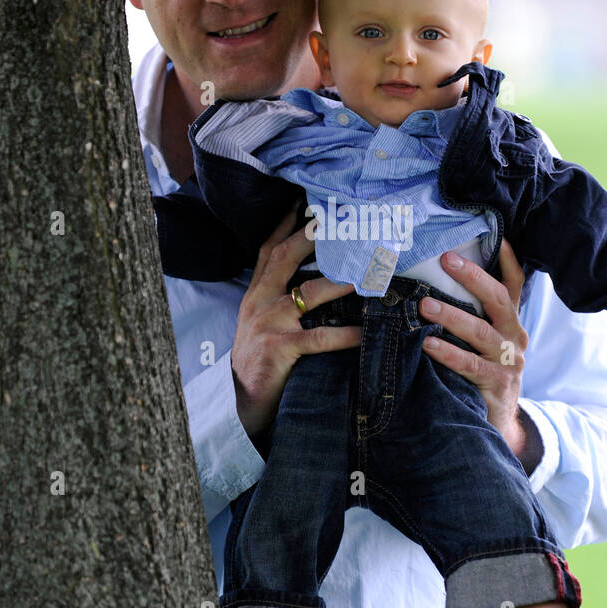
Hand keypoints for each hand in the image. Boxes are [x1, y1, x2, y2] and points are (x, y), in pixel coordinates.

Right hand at [231, 204, 361, 438]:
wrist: (240, 405)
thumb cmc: (260, 363)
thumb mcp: (263, 324)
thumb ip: (282, 300)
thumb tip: (319, 278)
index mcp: (256, 294)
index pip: (269, 250)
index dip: (285, 225)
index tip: (303, 202)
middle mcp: (259, 303)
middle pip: (285, 258)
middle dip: (311, 236)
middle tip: (339, 220)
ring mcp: (268, 325)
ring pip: (308, 292)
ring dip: (339, 280)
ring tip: (366, 271)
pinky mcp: (279, 350)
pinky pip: (318, 338)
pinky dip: (345, 334)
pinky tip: (364, 332)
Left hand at [418, 239, 540, 466]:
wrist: (498, 425)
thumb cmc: (480, 377)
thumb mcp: (481, 344)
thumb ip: (469, 317)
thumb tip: (429, 284)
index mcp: (510, 323)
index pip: (515, 283)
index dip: (507, 258)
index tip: (495, 234)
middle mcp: (515, 337)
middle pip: (498, 299)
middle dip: (472, 276)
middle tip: (445, 259)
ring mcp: (510, 362)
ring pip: (482, 331)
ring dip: (452, 315)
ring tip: (424, 304)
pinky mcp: (498, 385)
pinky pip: (471, 365)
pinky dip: (448, 353)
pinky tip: (427, 345)